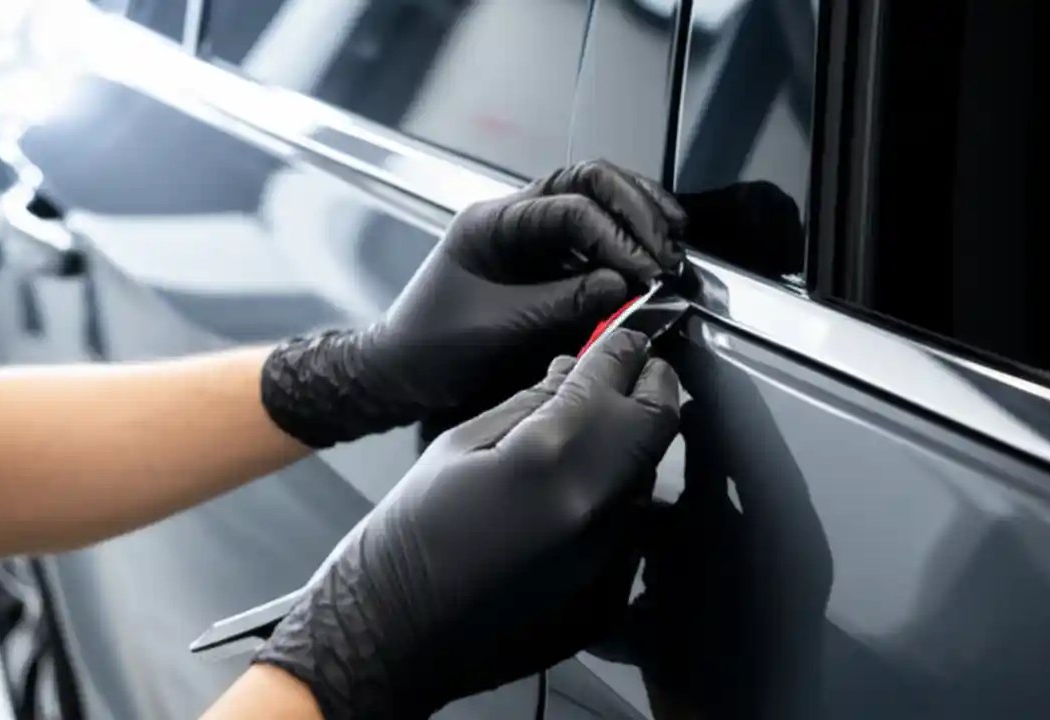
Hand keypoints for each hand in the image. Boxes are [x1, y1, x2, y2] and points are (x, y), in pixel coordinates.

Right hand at [253, 330, 680, 718]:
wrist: (391, 634)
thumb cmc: (408, 535)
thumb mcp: (459, 444)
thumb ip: (529, 403)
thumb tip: (574, 371)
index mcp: (549, 457)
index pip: (615, 379)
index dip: (624, 347)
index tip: (625, 336)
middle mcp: (595, 507)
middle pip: (658, 424)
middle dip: (651, 387)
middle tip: (633, 371)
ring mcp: (609, 560)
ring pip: (646, 478)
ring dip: (629, 447)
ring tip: (589, 439)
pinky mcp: (610, 597)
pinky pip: (630, 530)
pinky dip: (613, 502)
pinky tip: (570, 501)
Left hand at [261, 160, 686, 446]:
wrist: (402, 371)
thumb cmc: (431, 346)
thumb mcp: (499, 328)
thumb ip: (562, 303)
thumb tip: (623, 288)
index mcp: (491, 222)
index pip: (568, 206)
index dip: (614, 235)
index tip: (644, 270)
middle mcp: (513, 217)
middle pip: (588, 181)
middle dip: (636, 209)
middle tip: (668, 248)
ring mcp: (531, 236)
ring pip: (596, 199)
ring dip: (638, 217)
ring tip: (671, 246)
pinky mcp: (544, 261)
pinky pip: (593, 238)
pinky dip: (627, 244)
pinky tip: (649, 261)